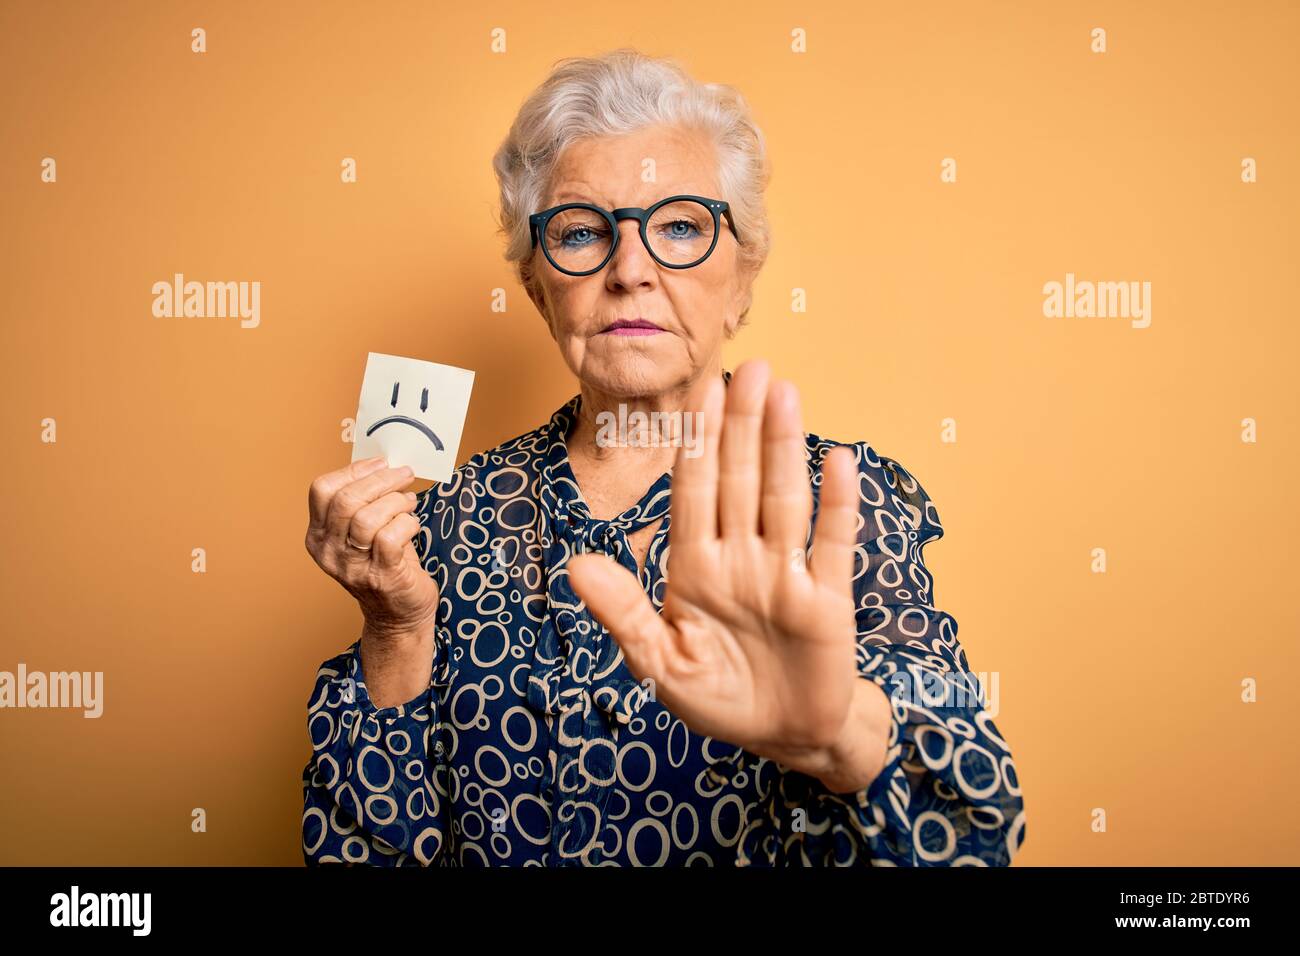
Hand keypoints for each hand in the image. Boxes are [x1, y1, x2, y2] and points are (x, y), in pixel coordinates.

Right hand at [305, 456, 438, 640]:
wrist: (398, 615)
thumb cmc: (385, 564)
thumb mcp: (363, 532)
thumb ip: (363, 502)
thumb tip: (383, 463)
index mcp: (318, 536)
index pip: (322, 490)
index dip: (354, 470)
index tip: (381, 463)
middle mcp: (329, 552)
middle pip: (345, 500)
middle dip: (381, 480)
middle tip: (404, 474)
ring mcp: (353, 567)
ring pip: (367, 517)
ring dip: (396, 501)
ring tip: (409, 502)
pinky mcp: (381, 576)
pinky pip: (390, 538)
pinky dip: (407, 523)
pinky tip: (413, 524)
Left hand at [567, 359, 890, 792]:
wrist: (782, 738)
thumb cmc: (717, 697)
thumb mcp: (659, 663)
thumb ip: (623, 612)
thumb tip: (577, 563)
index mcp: (695, 569)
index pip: (693, 492)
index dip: (697, 442)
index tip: (700, 391)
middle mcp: (741, 559)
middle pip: (739, 480)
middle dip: (742, 425)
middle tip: (751, 366)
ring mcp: (785, 574)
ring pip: (782, 499)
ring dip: (784, 447)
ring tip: (784, 393)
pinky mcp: (827, 600)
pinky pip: (831, 545)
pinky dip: (837, 505)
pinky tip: (838, 460)